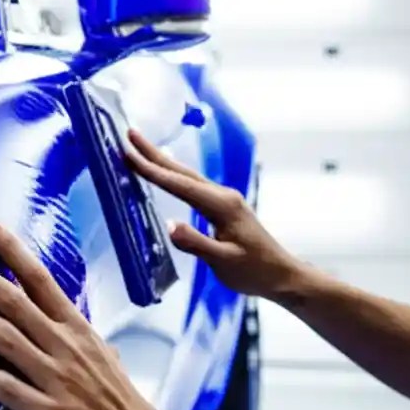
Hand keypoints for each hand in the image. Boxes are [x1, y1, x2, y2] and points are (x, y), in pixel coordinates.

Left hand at [0, 219, 177, 409]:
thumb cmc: (123, 408)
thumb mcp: (106, 359)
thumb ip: (81, 341)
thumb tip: (72, 328)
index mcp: (77, 330)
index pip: (39, 279)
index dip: (10, 250)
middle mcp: (64, 347)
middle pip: (13, 299)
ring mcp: (54, 378)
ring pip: (4, 335)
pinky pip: (7, 386)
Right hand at [125, 129, 306, 300]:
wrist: (281, 275)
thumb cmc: (253, 271)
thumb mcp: (223, 262)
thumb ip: (195, 243)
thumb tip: (168, 225)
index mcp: (221, 205)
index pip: (179, 185)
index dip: (152, 170)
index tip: (128, 155)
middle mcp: (222, 195)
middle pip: (182, 171)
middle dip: (154, 153)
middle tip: (131, 134)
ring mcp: (224, 199)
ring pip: (187, 176)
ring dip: (163, 161)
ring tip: (141, 148)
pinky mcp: (223, 207)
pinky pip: (193, 185)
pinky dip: (174, 175)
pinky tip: (169, 171)